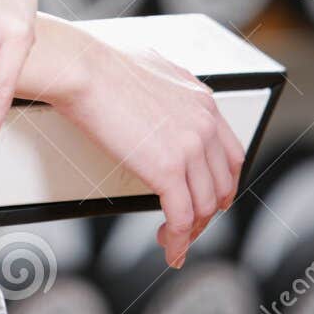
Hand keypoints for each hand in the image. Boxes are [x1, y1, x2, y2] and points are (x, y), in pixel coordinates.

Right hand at [48, 29, 246, 267]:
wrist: (83, 69)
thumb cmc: (102, 65)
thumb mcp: (154, 72)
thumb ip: (169, 92)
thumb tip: (161, 104)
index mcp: (203, 102)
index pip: (230, 154)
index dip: (223, 183)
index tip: (212, 197)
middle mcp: (204, 125)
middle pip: (222, 185)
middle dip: (208, 211)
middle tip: (191, 225)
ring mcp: (189, 147)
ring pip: (205, 206)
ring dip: (191, 230)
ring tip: (173, 240)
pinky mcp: (167, 169)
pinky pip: (181, 217)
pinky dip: (178, 240)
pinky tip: (170, 247)